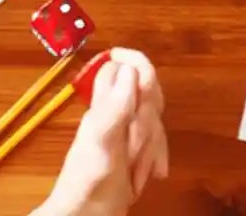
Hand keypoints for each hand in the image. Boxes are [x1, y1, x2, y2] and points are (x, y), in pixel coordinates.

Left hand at [36, 49, 168, 215]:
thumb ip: (115, 106)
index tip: (142, 76)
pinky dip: (157, 156)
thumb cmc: (88, 183)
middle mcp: (113, 116)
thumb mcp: (102, 142)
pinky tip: (153, 174)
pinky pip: (155, 142)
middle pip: (144, 92)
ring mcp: (123, 135)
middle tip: (136, 144)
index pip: (118, 67)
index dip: (134, 62)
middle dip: (150, 116)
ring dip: (152, 144)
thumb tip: (130, 69)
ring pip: (153, 119)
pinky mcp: (132, 154)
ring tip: (137, 168)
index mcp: (103, 108)